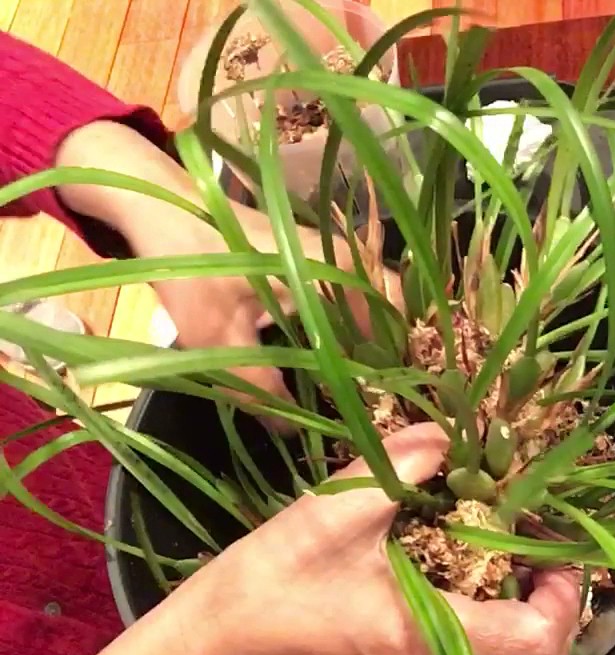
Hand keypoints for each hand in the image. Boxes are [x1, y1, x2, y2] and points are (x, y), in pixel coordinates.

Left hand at [55, 120, 401, 400]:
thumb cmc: (192, 270)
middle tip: (380, 400)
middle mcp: (348, 257)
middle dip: (391, 356)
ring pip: (375, 302)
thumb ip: (260, 389)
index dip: (401, 366)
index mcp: (340, 273)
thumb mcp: (219, 340)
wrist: (158, 205)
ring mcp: (334, 251)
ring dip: (373, 341)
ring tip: (364, 385)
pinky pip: (352, 293)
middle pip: (395, 312)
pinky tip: (336, 356)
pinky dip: (353, 324)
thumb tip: (292, 432)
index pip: (399, 322)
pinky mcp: (315, 253)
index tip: (394, 404)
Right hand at [168, 423, 580, 654]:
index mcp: (423, 635)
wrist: (217, 647)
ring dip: (530, 620)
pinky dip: (496, 632)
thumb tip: (445, 433)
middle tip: (540, 553)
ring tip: (509, 562)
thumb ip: (398, 465)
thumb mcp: (332, 509)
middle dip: (559, 609)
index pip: (538, 638)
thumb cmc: (272, 581)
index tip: (550, 546)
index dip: (565, 593)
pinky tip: (469, 583)